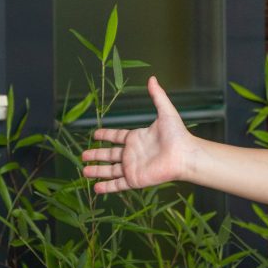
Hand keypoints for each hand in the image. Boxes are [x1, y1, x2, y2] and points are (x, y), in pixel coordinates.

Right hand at [82, 76, 192, 192]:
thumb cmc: (177, 135)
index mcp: (136, 138)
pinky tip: (96, 189)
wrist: (184, 155)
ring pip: (110, 170)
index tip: (95, 134)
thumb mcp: (165, 112)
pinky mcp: (135, 179)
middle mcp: (132, 153)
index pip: (117, 136)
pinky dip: (107, 187)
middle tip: (83, 156)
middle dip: (96, 155)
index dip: (106, 135)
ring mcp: (132, 167)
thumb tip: (152, 78)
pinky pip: (118, 184)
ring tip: (84, 171)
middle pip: (109, 154)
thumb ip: (157, 96)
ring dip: (97, 172)